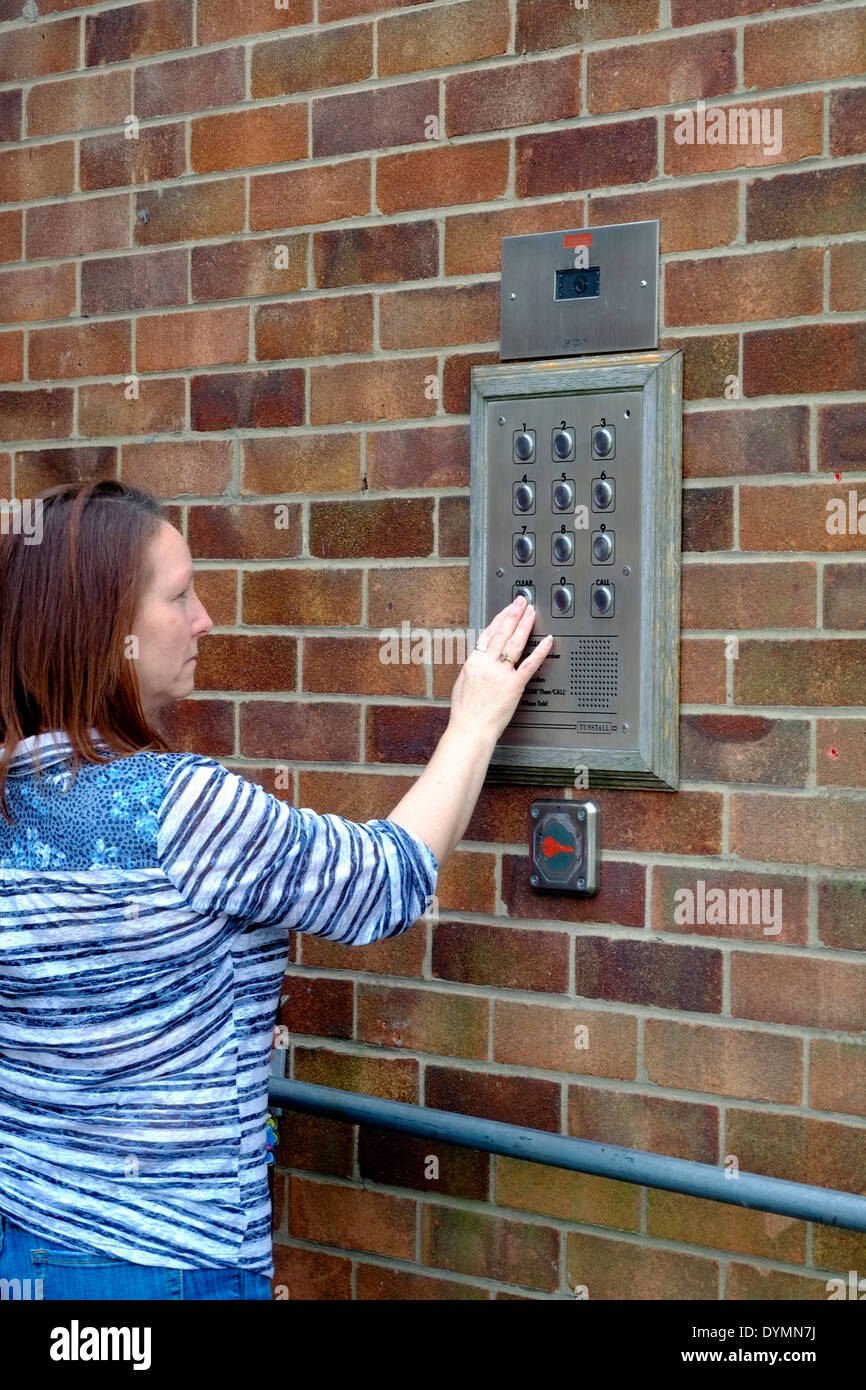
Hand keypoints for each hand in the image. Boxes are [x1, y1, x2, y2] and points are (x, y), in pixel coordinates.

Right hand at [448, 596, 553, 743]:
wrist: (470, 729)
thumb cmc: (465, 712)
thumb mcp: (462, 684)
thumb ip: (473, 668)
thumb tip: (479, 658)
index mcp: (473, 662)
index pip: (488, 634)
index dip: (499, 619)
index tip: (507, 610)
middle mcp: (487, 664)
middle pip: (502, 632)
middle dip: (513, 614)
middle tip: (522, 602)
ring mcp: (500, 674)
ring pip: (514, 643)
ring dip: (524, 625)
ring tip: (531, 613)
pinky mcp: (514, 685)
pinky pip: (529, 664)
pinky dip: (540, 651)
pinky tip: (547, 641)